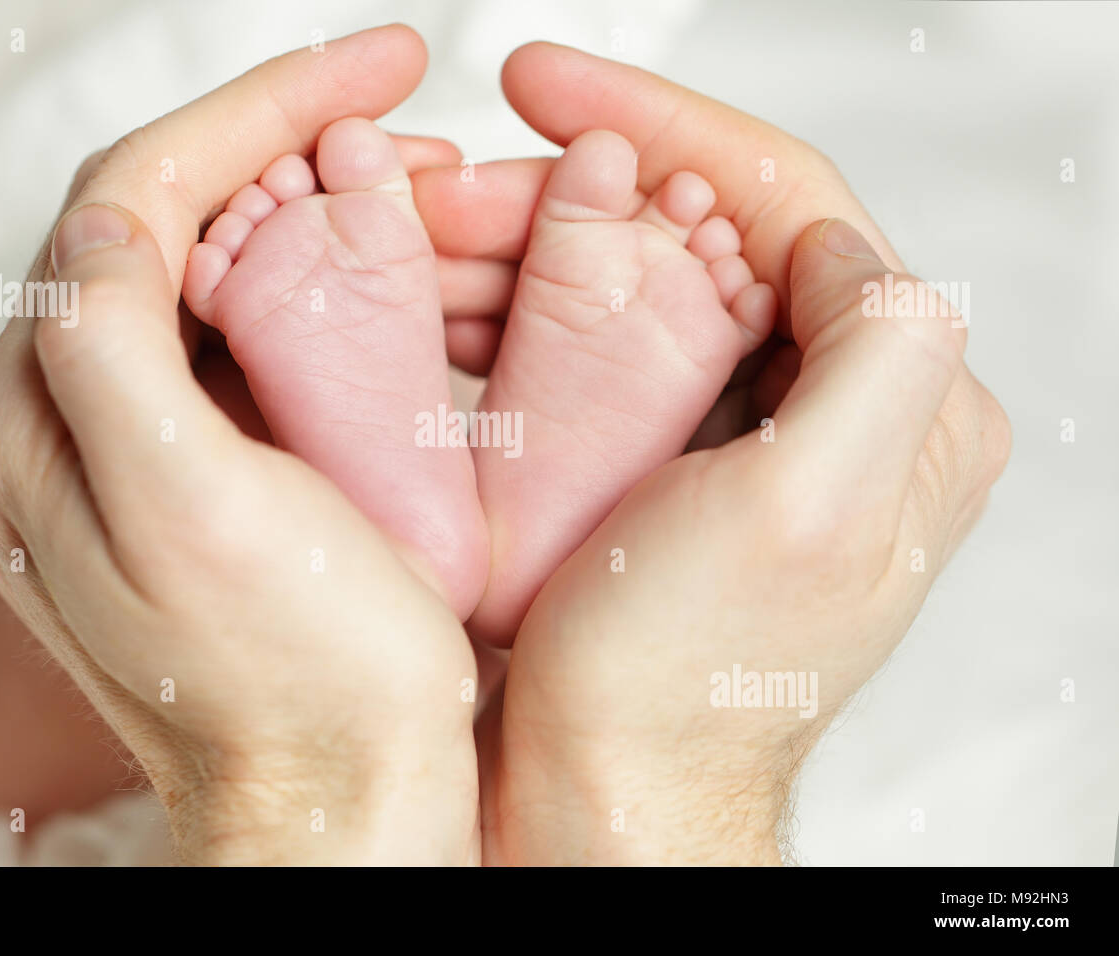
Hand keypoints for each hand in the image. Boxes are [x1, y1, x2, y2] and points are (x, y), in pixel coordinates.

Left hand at [0, 26, 480, 864]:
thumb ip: (112, 355)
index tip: (375, 67)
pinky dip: (303, 278)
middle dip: (286, 148)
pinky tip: (376, 264)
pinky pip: (227, 335)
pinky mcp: (178, 472)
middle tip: (405, 119)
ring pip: (197, 268)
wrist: (339, 794)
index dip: (254, 113)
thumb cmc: (302, 681)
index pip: (130, 201)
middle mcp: (52, 429)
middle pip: (159, 222)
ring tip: (411, 179)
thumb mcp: (198, 517)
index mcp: (37, 426)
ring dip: (300, 204)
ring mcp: (114, 450)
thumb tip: (113, 216)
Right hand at [452, 44, 1011, 863]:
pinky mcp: (659, 466)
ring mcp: (736, 437)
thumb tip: (836, 243)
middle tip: (442, 187)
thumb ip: (878, 353)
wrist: (598, 792)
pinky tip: (436, 309)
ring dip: (519, 250)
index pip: (787, 203)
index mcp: (892, 409)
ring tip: (415, 243)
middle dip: (558, 194)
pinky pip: (588, 352)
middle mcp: (824, 412)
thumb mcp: (811, 515)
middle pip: (693, 235)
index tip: (538, 82)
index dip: (659, 125)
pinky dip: (510, 316)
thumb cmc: (683, 684)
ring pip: (628, 285)